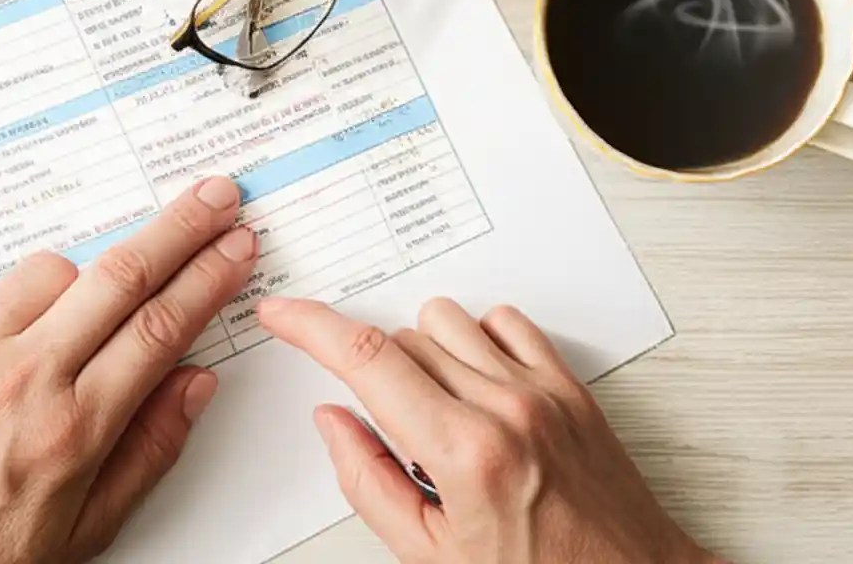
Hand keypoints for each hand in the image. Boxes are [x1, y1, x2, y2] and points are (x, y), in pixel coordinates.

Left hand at [0, 177, 257, 563]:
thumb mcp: (86, 526)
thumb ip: (149, 448)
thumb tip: (195, 380)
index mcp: (71, 430)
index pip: (161, 328)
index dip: (208, 276)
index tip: (234, 245)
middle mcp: (15, 382)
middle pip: (119, 276)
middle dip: (178, 228)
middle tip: (209, 198)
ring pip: (44, 271)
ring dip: (72, 284)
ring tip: (57, 332)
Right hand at [258, 298, 721, 563]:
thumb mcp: (431, 555)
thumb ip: (368, 483)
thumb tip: (334, 422)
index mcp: (465, 453)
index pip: (367, 361)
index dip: (310, 327)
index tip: (282, 314)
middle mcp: (507, 407)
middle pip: (401, 339)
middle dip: (376, 375)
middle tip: (393, 432)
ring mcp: (543, 389)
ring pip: (446, 319)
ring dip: (423, 353)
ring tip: (437, 410)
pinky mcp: (570, 384)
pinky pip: (504, 319)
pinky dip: (478, 340)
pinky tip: (477, 384)